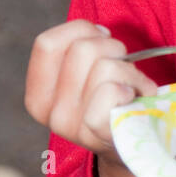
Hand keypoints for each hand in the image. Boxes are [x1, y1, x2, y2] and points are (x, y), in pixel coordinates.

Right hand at [24, 19, 156, 159]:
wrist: (131, 145)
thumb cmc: (111, 102)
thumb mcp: (85, 77)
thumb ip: (77, 51)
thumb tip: (99, 31)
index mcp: (39, 96)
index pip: (47, 43)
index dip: (81, 31)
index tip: (101, 40)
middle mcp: (50, 114)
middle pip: (82, 49)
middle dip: (112, 48)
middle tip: (121, 68)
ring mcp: (73, 126)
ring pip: (104, 66)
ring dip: (130, 69)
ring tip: (133, 86)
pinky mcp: (100, 133)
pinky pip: (111, 90)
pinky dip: (135, 85)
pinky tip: (136, 98)